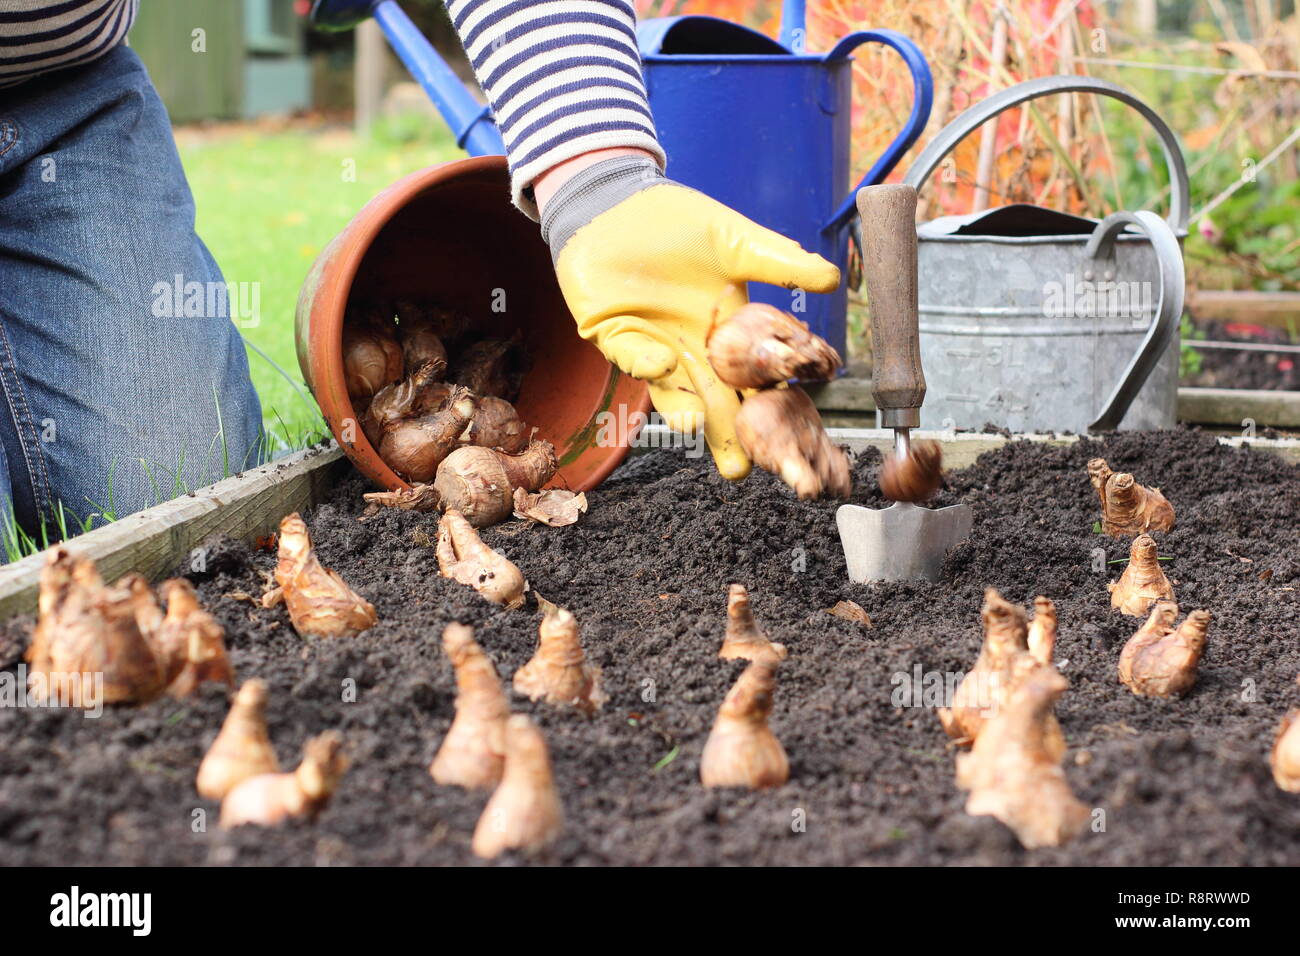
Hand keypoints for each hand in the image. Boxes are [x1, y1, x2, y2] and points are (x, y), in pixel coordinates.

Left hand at [541, 154, 839, 479]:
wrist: (616, 202)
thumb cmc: (675, 220)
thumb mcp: (733, 239)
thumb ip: (777, 261)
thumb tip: (830, 277)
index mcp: (729, 330)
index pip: (756, 376)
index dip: (771, 402)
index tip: (791, 429)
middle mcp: (694, 348)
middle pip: (716, 399)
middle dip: (727, 434)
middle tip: (742, 467)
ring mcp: (654, 345)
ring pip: (672, 389)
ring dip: (683, 410)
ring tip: (699, 427)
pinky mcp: (614, 336)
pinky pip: (630, 356)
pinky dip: (644, 362)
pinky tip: (661, 364)